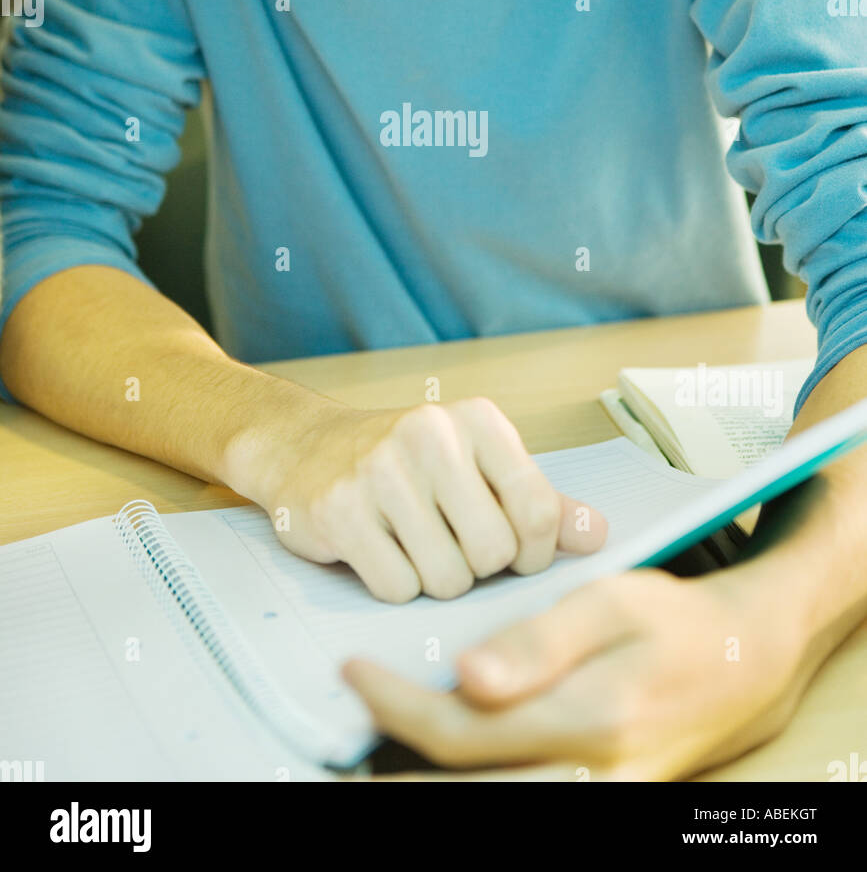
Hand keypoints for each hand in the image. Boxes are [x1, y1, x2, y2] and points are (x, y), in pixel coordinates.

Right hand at [240, 395, 606, 601]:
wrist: (305, 447)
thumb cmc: (407, 464)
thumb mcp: (478, 467)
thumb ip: (540, 502)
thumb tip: (598, 536)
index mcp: (477, 420)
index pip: (540, 512)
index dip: (534, 554)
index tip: (514, 553)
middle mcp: (431, 434)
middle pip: (494, 553)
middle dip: (478, 568)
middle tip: (451, 545)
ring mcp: (380, 470)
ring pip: (446, 579)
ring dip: (434, 581)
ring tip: (413, 545)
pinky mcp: (339, 509)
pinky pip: (396, 587)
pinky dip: (394, 585)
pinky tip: (378, 550)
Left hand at [342, 565, 807, 777]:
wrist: (746, 666)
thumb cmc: (674, 622)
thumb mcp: (610, 603)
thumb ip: (538, 642)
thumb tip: (465, 676)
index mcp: (588, 720)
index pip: (462, 733)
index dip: (395, 708)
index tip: (353, 670)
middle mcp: (591, 778)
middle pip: (465, 792)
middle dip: (394, 769)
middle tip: (346, 732)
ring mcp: (598, 798)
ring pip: (490, 807)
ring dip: (429, 782)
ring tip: (379, 752)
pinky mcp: (599, 801)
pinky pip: (519, 801)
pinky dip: (473, 782)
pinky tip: (443, 758)